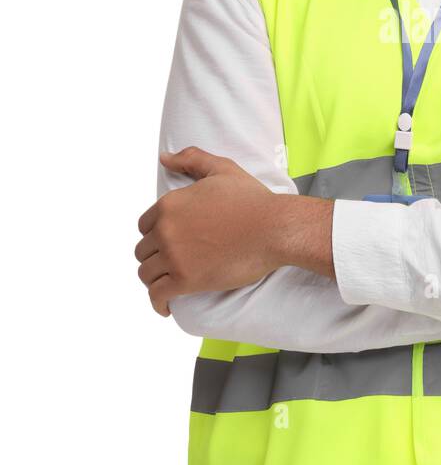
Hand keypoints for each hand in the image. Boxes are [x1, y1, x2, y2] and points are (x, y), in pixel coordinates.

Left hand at [134, 146, 333, 315]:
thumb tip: (163, 157)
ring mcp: (174, 256)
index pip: (144, 226)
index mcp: (169, 204)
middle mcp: (165, 230)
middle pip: (143, 251)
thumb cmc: (253, 200)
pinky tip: (164, 306)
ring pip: (146, 274)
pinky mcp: (185, 280)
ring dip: (155, 280)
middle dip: (155, 257)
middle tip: (171, 264)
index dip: (156, 235)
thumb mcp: (221, 169)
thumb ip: (190, 159)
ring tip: (168, 284)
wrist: (274, 228)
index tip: (169, 243)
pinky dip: (157, 303)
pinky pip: (157, 296)